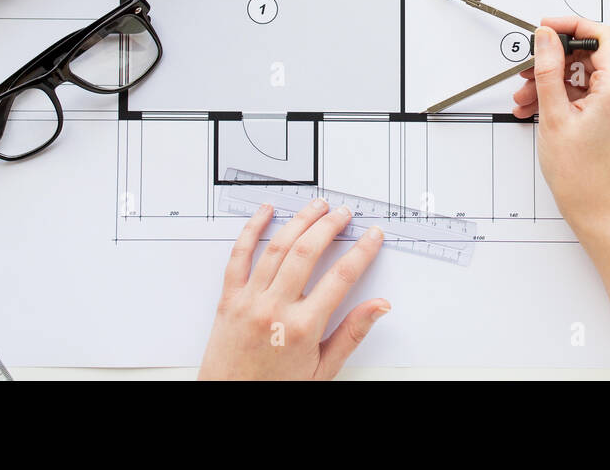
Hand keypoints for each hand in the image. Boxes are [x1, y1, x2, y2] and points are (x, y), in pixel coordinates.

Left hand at [198, 199, 389, 379]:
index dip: (361, 252)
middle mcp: (275, 309)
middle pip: (307, 253)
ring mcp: (250, 301)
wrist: (231, 402)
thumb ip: (351, 334)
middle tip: (344, 213)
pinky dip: (252, 230)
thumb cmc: (276, 388)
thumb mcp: (322, 370)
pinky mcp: (229, 299)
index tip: (372, 236)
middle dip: (330, 226)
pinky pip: (238, 256)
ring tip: (317, 207)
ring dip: (299, 221)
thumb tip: (379, 307)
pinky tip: (265, 213)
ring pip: (277, 248)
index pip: (341, 278)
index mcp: (302, 328)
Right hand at [511, 17, 609, 231]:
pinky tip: (536, 106)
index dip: (570, 26)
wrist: (594, 206)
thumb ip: (549, 69)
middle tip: (527, 70)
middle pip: (589, 54)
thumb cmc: (580, 172)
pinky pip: (586, 89)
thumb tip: (546, 36)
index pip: (600, 35)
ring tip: (525, 97)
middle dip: (553, 60)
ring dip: (552, 80)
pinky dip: (562, 94)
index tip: (545, 29)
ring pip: (583, 73)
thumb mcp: (554, 114)